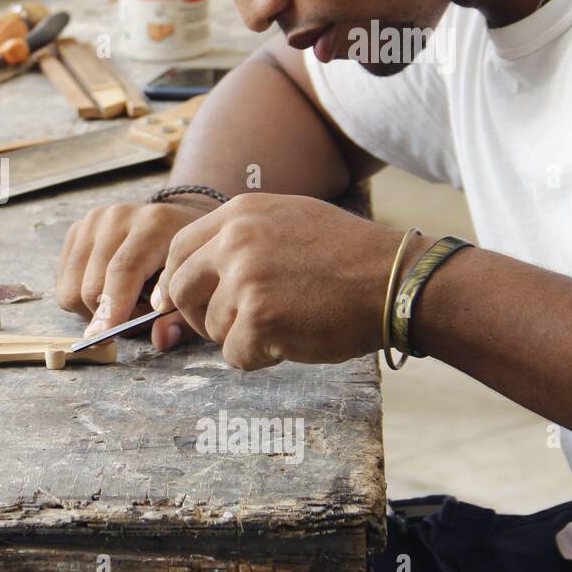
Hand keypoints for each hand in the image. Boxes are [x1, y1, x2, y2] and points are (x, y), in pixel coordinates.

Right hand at [57, 199, 214, 349]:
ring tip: (125, 302)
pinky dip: (82, 299)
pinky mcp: (76, 231)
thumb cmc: (184, 261)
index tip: (103, 337)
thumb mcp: (193, 287)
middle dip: (111, 315)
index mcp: (153, 224)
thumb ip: (181, 318)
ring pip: (71, 289)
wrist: (176, 222)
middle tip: (139, 314)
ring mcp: (92, 222)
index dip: (113, 307)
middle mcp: (117, 216)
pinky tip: (108, 291)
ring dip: (95, 309)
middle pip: (92, 285)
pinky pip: (63, 284)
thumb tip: (160, 339)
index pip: (123, 270)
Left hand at [152, 193, 420, 368]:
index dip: (175, 280)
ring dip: (239, 336)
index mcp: (239, 214)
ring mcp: (245, 280)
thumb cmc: (348, 256)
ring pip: (210, 326)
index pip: (178, 249)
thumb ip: (240, 236)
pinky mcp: (259, 320)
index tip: (178, 300)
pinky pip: (235, 354)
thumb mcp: (288, 220)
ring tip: (282, 324)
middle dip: (198, 314)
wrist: (396, 281)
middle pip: (181, 290)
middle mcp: (235, 242)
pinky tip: (290, 341)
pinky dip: (258, 358)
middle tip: (231, 325)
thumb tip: (193, 268)